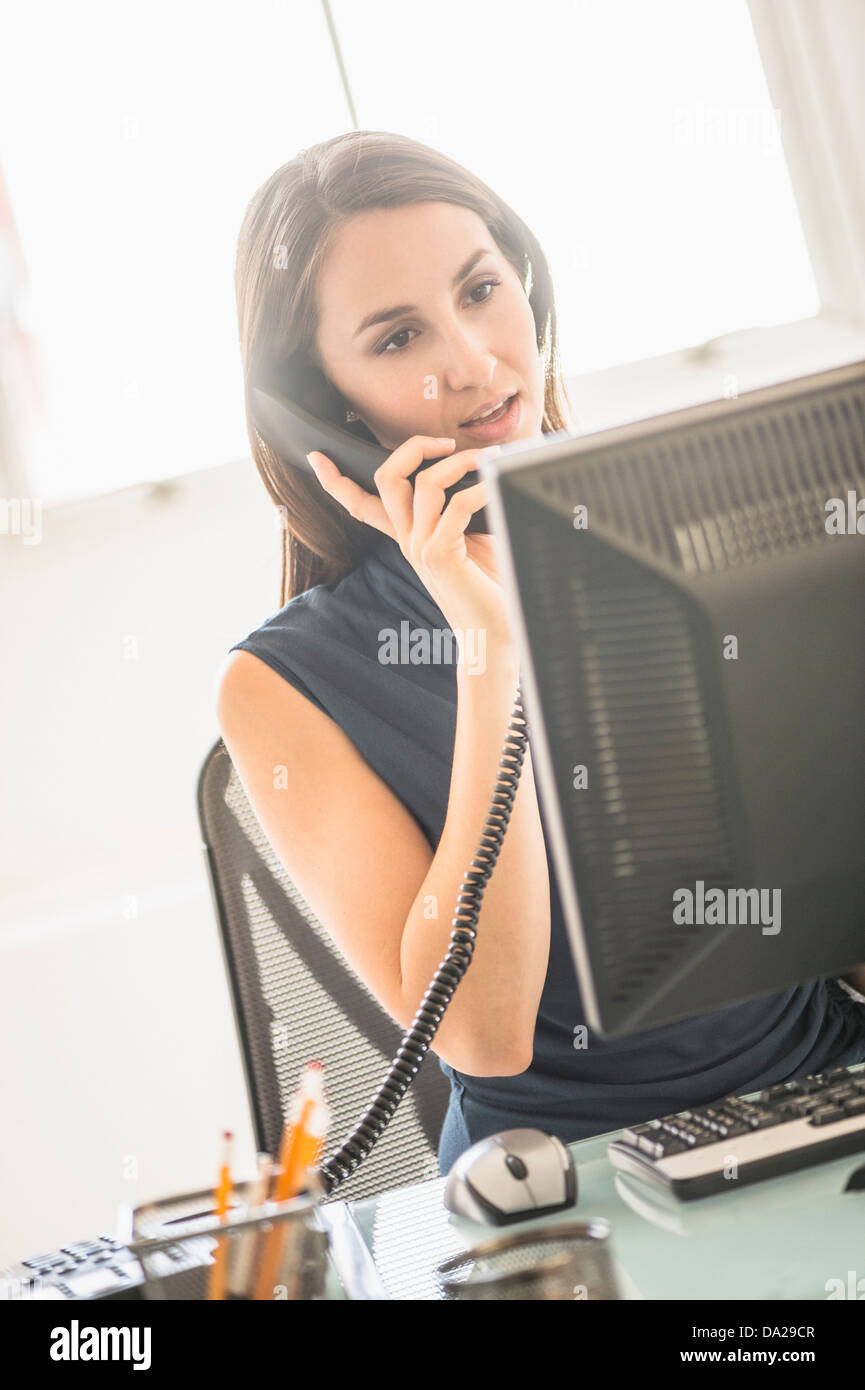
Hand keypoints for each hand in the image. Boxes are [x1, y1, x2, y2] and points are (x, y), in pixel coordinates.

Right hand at [306, 436, 518, 657]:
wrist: (493, 635)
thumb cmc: (490, 587)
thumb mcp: (471, 540)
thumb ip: (463, 510)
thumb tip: (481, 468)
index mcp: (409, 536)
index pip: (360, 505)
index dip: (335, 481)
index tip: (316, 456)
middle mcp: (409, 540)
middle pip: (387, 478)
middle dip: (413, 448)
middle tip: (447, 443)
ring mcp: (421, 548)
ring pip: (423, 483)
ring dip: (457, 463)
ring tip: (487, 461)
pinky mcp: (441, 556)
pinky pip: (455, 505)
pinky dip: (479, 489)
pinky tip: (494, 488)